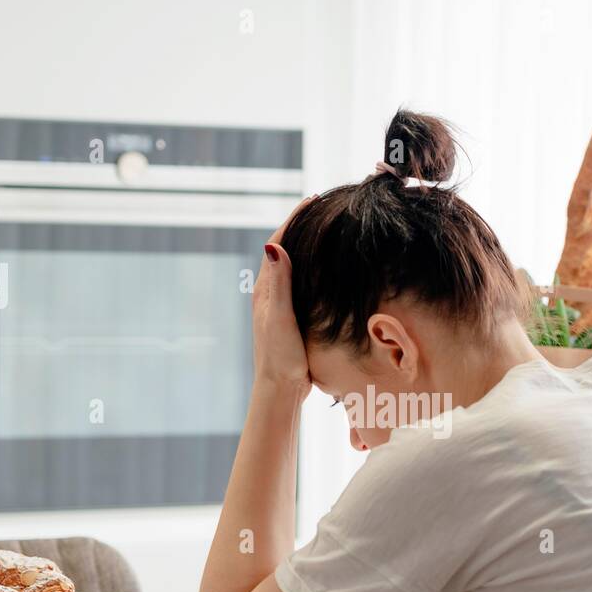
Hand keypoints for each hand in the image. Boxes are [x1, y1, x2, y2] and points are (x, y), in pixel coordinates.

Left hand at [251, 198, 313, 396]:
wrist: (279, 390)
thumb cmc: (280, 357)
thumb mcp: (281, 318)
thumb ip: (280, 283)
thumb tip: (274, 245)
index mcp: (265, 290)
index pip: (277, 243)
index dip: (294, 220)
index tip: (312, 200)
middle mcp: (269, 294)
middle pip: (284, 249)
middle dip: (301, 226)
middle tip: (322, 208)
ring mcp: (278, 306)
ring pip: (292, 266)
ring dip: (306, 246)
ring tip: (326, 230)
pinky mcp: (289, 317)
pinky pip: (300, 282)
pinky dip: (311, 267)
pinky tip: (325, 271)